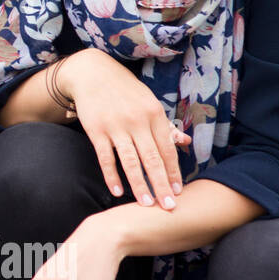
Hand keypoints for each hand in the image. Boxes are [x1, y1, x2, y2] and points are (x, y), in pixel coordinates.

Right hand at [58, 48, 191, 208]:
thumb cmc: (125, 90)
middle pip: (152, 159)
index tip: (177, 192)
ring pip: (131, 162)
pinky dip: (112, 176)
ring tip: (146, 204)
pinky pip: (106, 158)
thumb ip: (165, 125)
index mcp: (154, 114)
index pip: (167, 150)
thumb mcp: (149, 102)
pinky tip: (117, 192)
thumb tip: (185, 142)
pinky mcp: (96, 130)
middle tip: (169, 207)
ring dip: (139, 185)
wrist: (93, 72)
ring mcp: (116, 127)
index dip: (173, 172)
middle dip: (161, 185)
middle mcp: (137, 121)